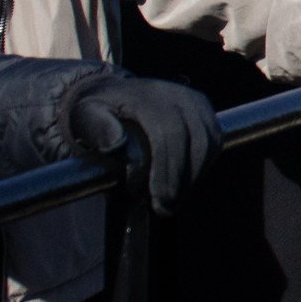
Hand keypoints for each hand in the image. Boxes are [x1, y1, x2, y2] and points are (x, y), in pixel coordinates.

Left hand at [67, 75, 221, 216]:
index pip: (169, 133)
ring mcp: (195, 100)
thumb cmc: (96, 112)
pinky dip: (202, 166)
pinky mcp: (205, 109)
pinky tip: (184, 183)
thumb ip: (97, 129)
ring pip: (210, 142)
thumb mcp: (85, 116)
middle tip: (166, 207)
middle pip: (196, 140)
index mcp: (149, 96)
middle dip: (183, 179)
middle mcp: (177, 94)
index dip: (167, 170)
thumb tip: (117, 144)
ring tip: (173, 199)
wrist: (112, 94)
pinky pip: (215, 140)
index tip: (158, 199)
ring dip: (195, 176)